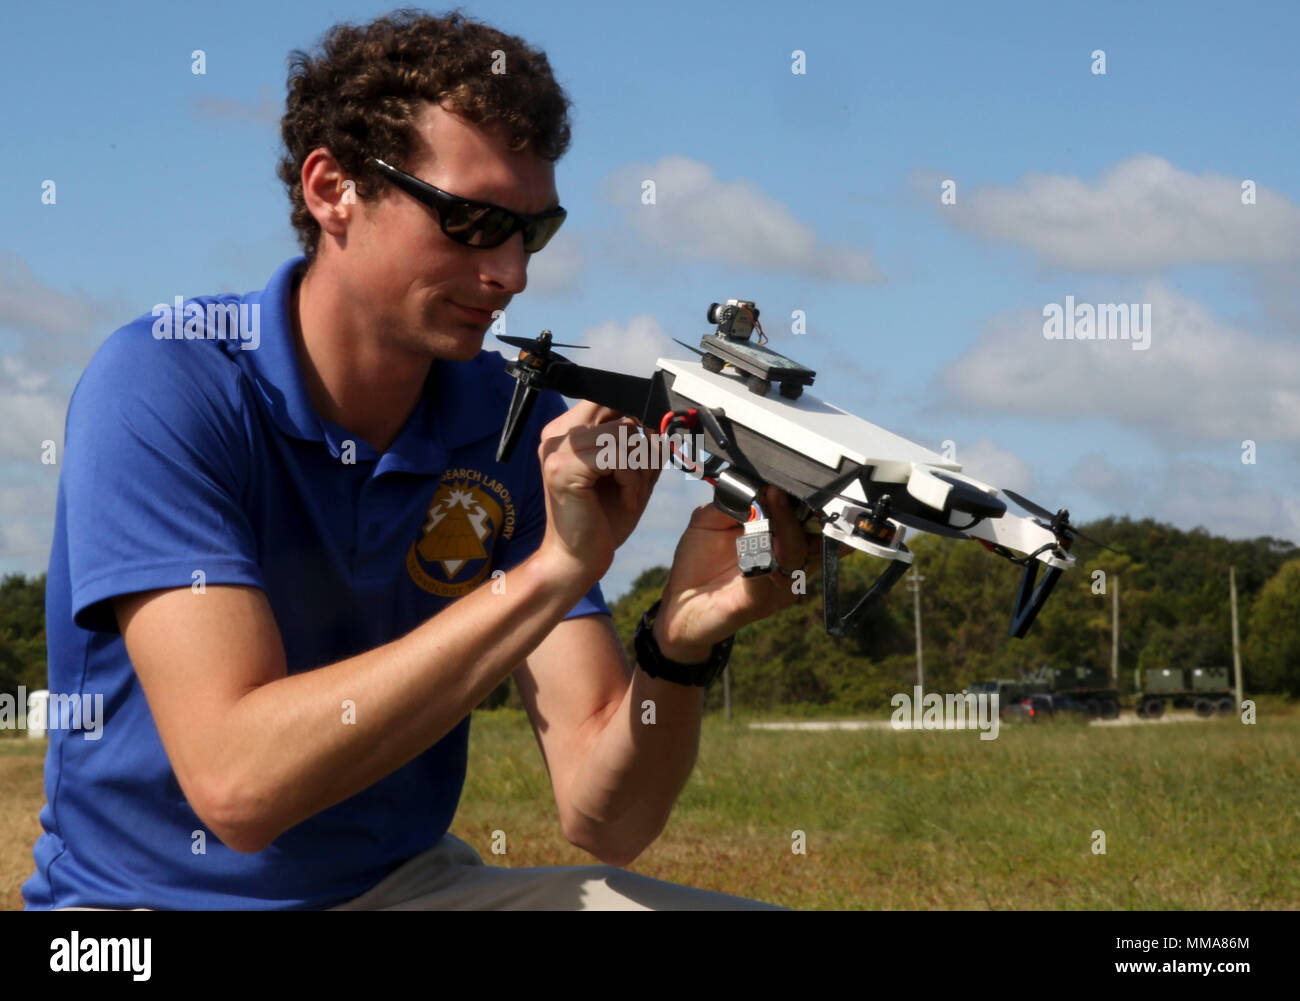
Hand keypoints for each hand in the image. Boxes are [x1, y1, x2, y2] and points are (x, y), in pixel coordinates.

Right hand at [534, 401, 660, 585]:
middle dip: (641, 446)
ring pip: (624, 433)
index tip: (647, 447)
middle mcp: (557, 434)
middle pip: (620, 411)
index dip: (636, 416)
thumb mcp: (631, 473)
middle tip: (637, 479)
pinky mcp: (562, 467)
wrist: (577, 560)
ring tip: (628, 493)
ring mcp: (557, 449)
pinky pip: (618, 456)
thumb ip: (642, 444)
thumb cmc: (603, 519)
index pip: (609, 398)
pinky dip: (632, 480)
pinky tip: (624, 500)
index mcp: (568, 430)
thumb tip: (663, 419)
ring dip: (638, 468)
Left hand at [651, 485, 834, 660]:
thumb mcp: (711, 521)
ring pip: (793, 554)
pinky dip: (759, 554)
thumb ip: (731, 502)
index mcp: (782, 547)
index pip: (809, 525)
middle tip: (779, 490)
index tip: (790, 482)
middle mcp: (787, 568)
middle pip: (809, 537)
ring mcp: (776, 588)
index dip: (807, 503)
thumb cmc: (698, 564)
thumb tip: (753, 483)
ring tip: (770, 501)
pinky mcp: (757, 602)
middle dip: (795, 511)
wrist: (679, 604)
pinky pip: (766, 575)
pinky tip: (748, 539)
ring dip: (782, 526)